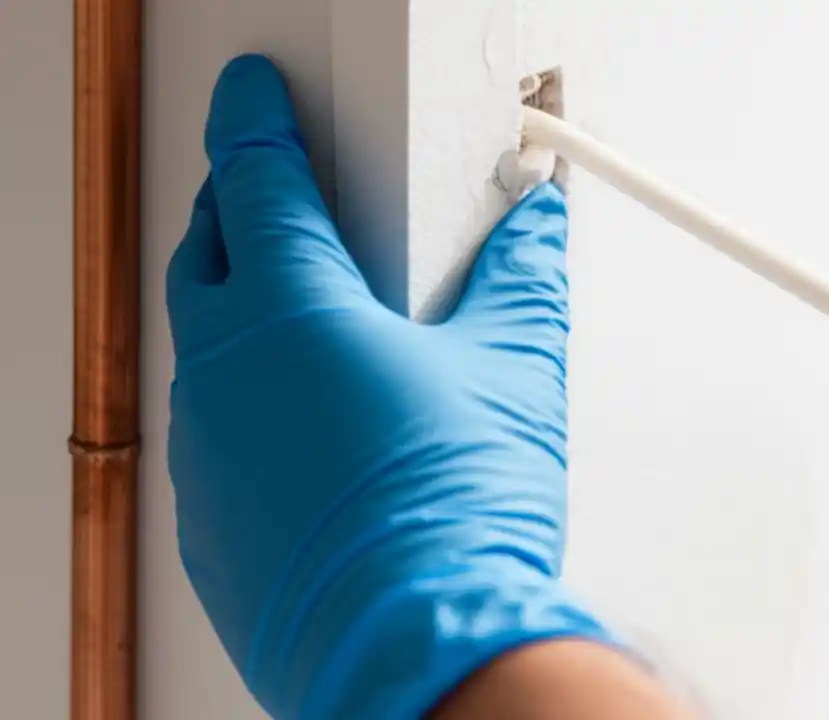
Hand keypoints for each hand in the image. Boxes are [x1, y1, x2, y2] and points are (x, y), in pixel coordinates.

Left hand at [166, 55, 607, 718]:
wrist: (423, 648)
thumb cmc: (457, 513)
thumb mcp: (515, 368)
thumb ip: (522, 277)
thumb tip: (535, 227)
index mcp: (292, 311)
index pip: (256, 180)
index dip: (255, 125)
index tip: (254, 101)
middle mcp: (227, 375)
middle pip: (208, 255)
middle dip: (236, 212)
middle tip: (273, 199)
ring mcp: (207, 454)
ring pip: (207, 351)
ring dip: (243, 316)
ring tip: (311, 323)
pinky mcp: (210, 523)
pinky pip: (214, 437)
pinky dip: (248, 407)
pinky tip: (311, 432)